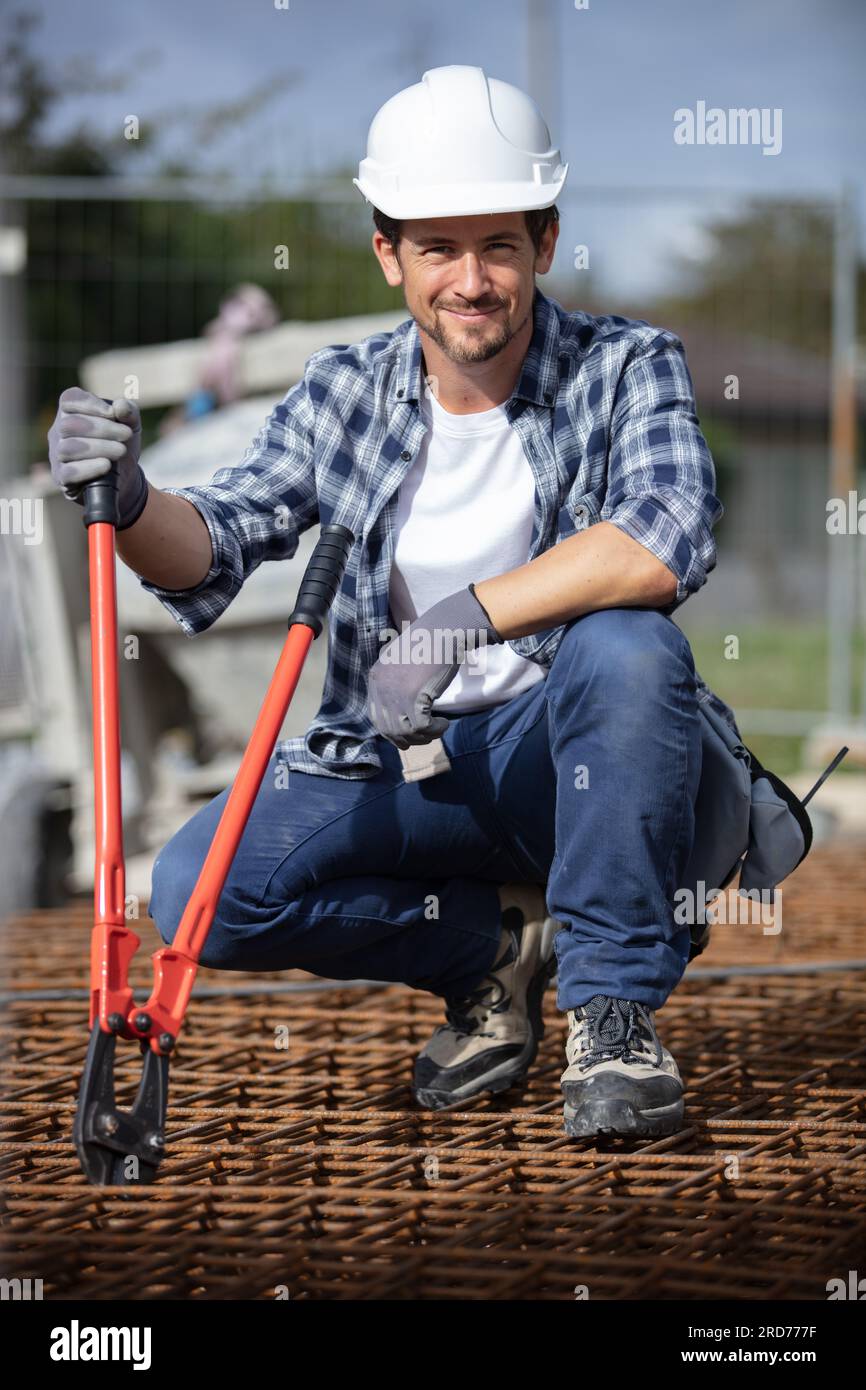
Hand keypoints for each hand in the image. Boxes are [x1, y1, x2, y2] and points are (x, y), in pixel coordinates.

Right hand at [48, 388, 147, 528]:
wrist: (124, 477)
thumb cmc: (120, 443)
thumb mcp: (130, 424)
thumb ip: (128, 411)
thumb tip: (120, 406)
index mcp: (71, 412)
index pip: (69, 399)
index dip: (90, 404)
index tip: (113, 413)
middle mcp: (59, 432)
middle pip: (69, 425)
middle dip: (101, 428)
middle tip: (126, 434)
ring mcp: (58, 456)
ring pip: (68, 448)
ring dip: (98, 448)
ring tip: (121, 450)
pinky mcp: (62, 478)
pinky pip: (68, 472)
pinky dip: (89, 468)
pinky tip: (106, 465)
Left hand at [367, 586, 502, 747]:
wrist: (444, 630)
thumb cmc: (429, 644)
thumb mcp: (401, 663)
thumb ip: (395, 683)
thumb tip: (401, 715)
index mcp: (375, 678)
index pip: (376, 718)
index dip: (392, 732)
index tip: (408, 735)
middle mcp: (381, 686)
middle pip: (389, 729)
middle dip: (408, 739)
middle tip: (426, 736)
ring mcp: (396, 692)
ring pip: (405, 732)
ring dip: (424, 736)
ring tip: (438, 729)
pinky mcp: (414, 696)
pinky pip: (422, 727)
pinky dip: (435, 730)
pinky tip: (444, 724)